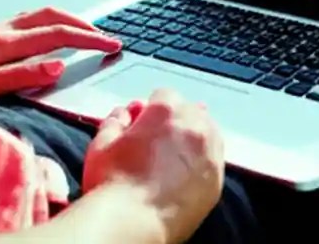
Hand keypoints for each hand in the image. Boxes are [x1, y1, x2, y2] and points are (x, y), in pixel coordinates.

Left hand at [0, 7, 119, 97]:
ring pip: (38, 14)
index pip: (57, 35)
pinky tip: (45, 33)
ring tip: (84, 32)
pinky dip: (46, 22)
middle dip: (83, 23)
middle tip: (106, 37)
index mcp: (3, 43)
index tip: (112, 45)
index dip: (88, 39)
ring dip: (66, 19)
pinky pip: (24, 19)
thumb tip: (58, 65)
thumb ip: (21, 76)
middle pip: (52, 15)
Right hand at [82, 89, 224, 243]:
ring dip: (193, 139)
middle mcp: (194, 125)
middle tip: (158, 142)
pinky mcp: (216, 180)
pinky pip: (213, 162)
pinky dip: (201, 164)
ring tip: (172, 158)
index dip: (151, 110)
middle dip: (175, 121)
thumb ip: (116, 121)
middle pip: (190, 111)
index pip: (164, 95)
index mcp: (166, 110)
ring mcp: (210, 153)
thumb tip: (124, 115)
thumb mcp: (102, 144)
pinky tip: (183, 176)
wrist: (131, 222)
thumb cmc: (112, 184)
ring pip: (207, 133)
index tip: (144, 124)